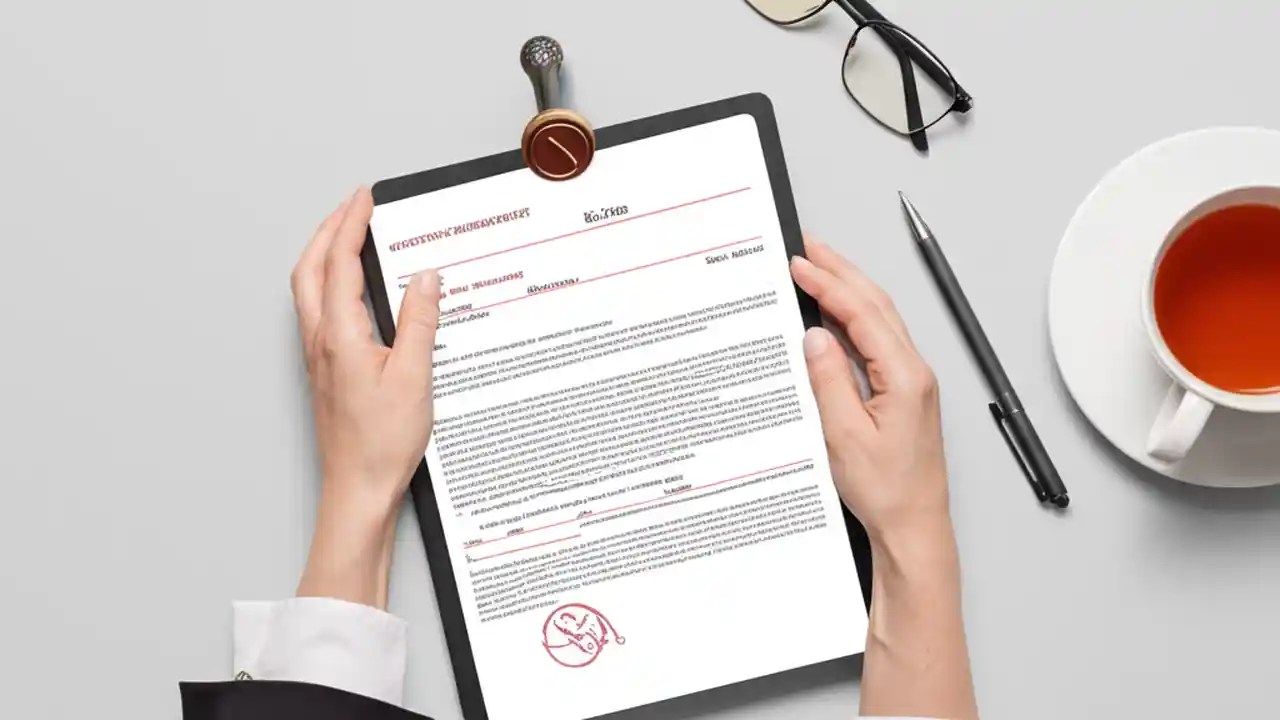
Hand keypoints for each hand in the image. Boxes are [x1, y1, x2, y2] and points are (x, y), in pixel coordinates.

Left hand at [290, 187, 440, 606]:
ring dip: (326, 253)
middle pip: (312, 267)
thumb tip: (426, 278)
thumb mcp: (414, 378)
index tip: (365, 197)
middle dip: (331, 228)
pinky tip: (354, 288)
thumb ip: (420, 322)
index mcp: (340, 335)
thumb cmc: (382, 444)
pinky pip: (319, 309)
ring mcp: (319, 355)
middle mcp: (321, 340)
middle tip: (354, 205)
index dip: (351, 223)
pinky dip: (330, 281)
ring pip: (309, 287)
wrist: (357, 489)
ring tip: (349, 234)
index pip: (341, 263)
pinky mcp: (326, 369)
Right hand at [789, 237, 948, 542]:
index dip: (829, 284)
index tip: (800, 263)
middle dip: (842, 271)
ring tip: (819, 269)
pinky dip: (854, 320)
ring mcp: (911, 382)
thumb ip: (828, 381)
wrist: (913, 527)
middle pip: (877, 305)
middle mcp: (914, 372)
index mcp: (904, 376)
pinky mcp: (903, 394)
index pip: (863, 314)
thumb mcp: (844, 436)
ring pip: (879, 320)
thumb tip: (815, 338)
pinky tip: (834, 318)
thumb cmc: (887, 492)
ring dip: (849, 291)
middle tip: (810, 247)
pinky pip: (877, 343)